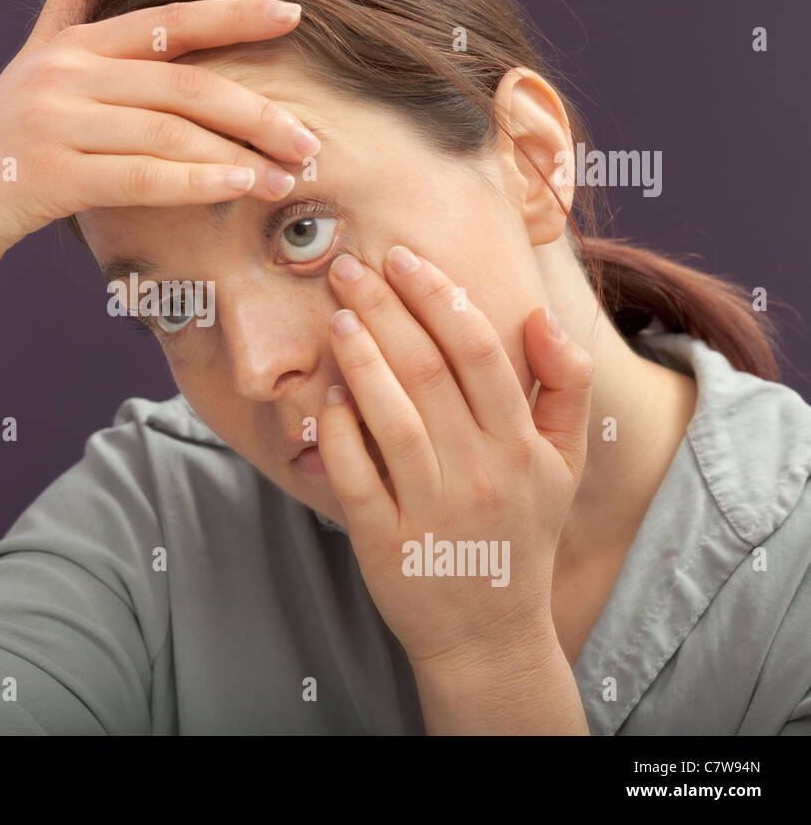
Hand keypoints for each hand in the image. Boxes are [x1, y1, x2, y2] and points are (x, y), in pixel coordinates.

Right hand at [0, 0, 321, 276]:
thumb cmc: (1, 131)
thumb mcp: (35, 59)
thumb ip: (72, 0)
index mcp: (76, 46)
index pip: (168, 22)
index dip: (233, 15)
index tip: (293, 14)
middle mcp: (68, 76)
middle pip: (184, 83)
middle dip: (256, 111)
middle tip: (308, 138)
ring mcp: (57, 124)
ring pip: (168, 132)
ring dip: (237, 155)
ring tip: (287, 175)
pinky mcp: (50, 177)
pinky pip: (139, 178)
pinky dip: (195, 183)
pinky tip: (239, 187)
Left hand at [317, 248, 593, 672]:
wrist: (488, 635)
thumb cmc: (519, 535)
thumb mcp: (563, 466)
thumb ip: (566, 389)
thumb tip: (542, 317)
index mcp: (521, 447)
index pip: (480, 351)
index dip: (438, 295)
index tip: (403, 257)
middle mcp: (481, 473)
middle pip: (428, 370)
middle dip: (385, 308)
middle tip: (348, 267)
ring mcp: (432, 509)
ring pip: (391, 416)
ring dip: (360, 358)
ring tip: (337, 316)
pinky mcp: (385, 542)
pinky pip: (357, 473)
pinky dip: (340, 429)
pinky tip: (326, 394)